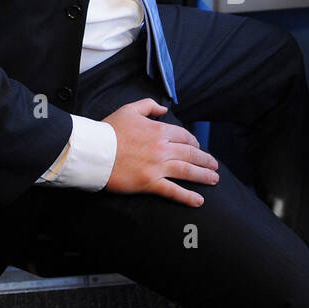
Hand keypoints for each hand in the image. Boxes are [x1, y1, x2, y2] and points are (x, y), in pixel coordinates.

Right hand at [103, 99, 217, 206]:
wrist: (93, 151)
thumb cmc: (109, 130)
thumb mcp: (129, 110)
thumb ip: (149, 106)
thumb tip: (164, 110)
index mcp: (159, 130)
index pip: (185, 136)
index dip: (194, 142)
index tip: (198, 147)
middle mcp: (162, 148)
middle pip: (191, 154)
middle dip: (205, 160)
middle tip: (214, 165)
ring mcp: (158, 166)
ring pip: (187, 171)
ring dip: (204, 176)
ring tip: (214, 180)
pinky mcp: (150, 183)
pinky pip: (173, 191)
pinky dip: (188, 197)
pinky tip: (199, 201)